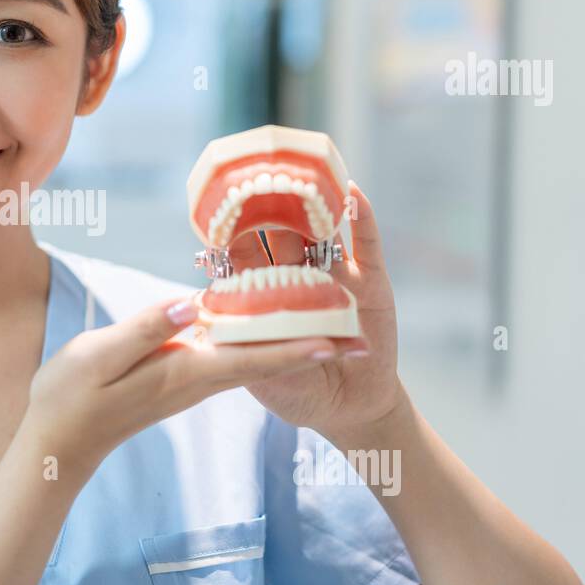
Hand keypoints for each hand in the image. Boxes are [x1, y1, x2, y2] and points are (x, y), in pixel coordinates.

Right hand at [24, 295, 343, 467]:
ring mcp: (188, 381)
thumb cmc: (69, 399)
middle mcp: (197, 380)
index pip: (255, 359)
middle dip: (309, 342)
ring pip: (250, 356)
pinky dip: (253, 337)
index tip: (344, 343)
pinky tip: (261, 317)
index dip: (299, 349)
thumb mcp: (99, 357)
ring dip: (287, 338)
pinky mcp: (177, 377)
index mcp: (185, 373)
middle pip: (265, 358)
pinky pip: (228, 353)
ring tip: (326, 314)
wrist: (57, 444)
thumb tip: (191, 301)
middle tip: (357, 327)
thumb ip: (145, 329)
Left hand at [234, 180, 404, 441]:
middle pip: (279, 235)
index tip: (212, 216)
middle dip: (266, 209)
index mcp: (265, 296)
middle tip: (253, 180)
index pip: (243, 259)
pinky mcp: (371, 283)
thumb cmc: (297, 392)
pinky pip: (366, 245)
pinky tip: (352, 191)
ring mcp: (335, 276)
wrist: (351, 409)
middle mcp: (298, 277)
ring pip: (320, 233)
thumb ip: (252, 348)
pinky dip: (361, 218)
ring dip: (310, 206)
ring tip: (299, 175)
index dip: (229, 238)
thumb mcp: (266, 376)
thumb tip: (225, 326)